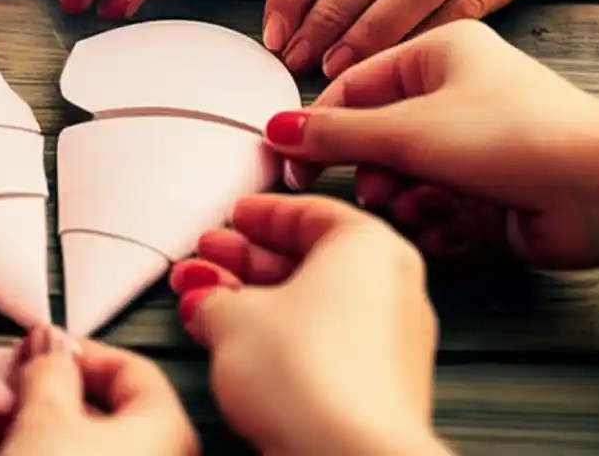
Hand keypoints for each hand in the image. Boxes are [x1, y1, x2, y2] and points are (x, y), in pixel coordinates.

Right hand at [0, 327, 197, 455]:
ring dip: (20, 425)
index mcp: (168, 431)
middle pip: (93, 409)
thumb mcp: (45, 417)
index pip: (129, 367)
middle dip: (30, 390)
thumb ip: (46, 368)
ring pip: (73, 445)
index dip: (73, 350)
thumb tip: (47, 342)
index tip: (31, 346)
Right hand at [170, 195, 444, 455]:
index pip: (310, 212)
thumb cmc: (312, 376)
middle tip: (206, 259)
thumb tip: (207, 302)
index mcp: (370, 247)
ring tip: (205, 303)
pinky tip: (237, 346)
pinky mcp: (380, 386)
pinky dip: (281, 339)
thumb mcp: (232, 316)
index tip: (235, 216)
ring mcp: (391, 341)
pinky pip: (325, 344)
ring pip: (314, 305)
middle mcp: (392, 288)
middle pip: (310, 259)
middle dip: (247, 261)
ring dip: (256, 302)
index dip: (262, 214)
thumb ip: (213, 296)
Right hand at [260, 19, 598, 268]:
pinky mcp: (491, 192)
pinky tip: (449, 226)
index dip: (320, 124)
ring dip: (405, 201)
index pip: (356, 84)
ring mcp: (476, 145)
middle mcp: (460, 94)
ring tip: (419, 207)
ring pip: (406, 179)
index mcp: (442, 53)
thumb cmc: (521, 137)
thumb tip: (280, 131)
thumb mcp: (406, 128)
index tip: (292, 160)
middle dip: (372, 171)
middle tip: (368, 190)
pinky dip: (436, 224)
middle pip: (380, 137)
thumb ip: (334, 134)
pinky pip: (437, 210)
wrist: (598, 191)